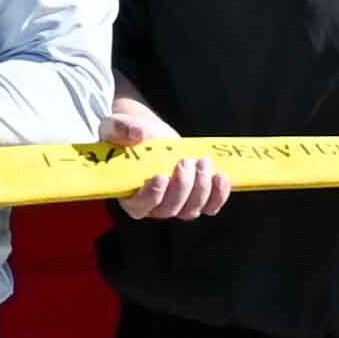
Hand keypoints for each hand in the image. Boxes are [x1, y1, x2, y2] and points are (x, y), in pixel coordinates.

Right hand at [105, 93, 231, 220]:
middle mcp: (152, 205)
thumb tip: (138, 133)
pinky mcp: (194, 196)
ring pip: (190, 210)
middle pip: (170, 209)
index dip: (152, 196)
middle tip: (185, 161)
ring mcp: (175, 203)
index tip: (160, 176)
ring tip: (202, 161)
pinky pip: (209, 206)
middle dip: (182, 186)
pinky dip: (218, 195)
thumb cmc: (128, 135)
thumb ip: (122, 129)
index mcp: (129, 194)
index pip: (140, 207)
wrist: (147, 134)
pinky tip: (220, 177)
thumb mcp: (118, 127)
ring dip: (201, 188)